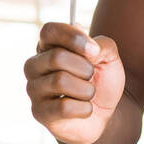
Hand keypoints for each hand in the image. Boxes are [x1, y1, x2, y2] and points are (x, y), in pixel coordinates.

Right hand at [24, 21, 124, 143]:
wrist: (106, 113)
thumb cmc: (101, 80)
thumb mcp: (109, 57)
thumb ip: (101, 45)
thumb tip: (89, 49)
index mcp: (49, 46)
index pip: (49, 31)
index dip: (72, 37)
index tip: (94, 51)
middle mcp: (35, 65)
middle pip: (56, 57)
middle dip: (85, 68)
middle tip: (91, 76)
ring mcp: (34, 89)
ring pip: (60, 81)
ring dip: (86, 89)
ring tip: (88, 93)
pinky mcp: (39, 112)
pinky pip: (64, 107)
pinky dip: (84, 109)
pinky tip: (85, 109)